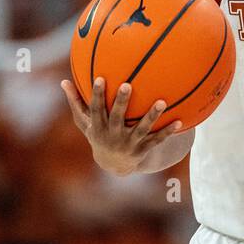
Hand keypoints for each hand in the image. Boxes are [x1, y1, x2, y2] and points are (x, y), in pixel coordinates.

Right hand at [60, 77, 184, 175]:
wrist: (113, 165)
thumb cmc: (98, 135)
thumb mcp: (85, 123)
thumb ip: (76, 102)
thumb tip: (63, 81)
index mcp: (98, 127)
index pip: (96, 109)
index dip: (96, 95)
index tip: (99, 78)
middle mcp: (113, 136)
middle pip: (117, 118)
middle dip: (122, 102)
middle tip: (128, 85)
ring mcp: (129, 144)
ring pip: (141, 129)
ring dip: (152, 116)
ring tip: (162, 102)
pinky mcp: (142, 150)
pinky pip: (156, 140)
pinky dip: (168, 132)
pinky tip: (180, 122)